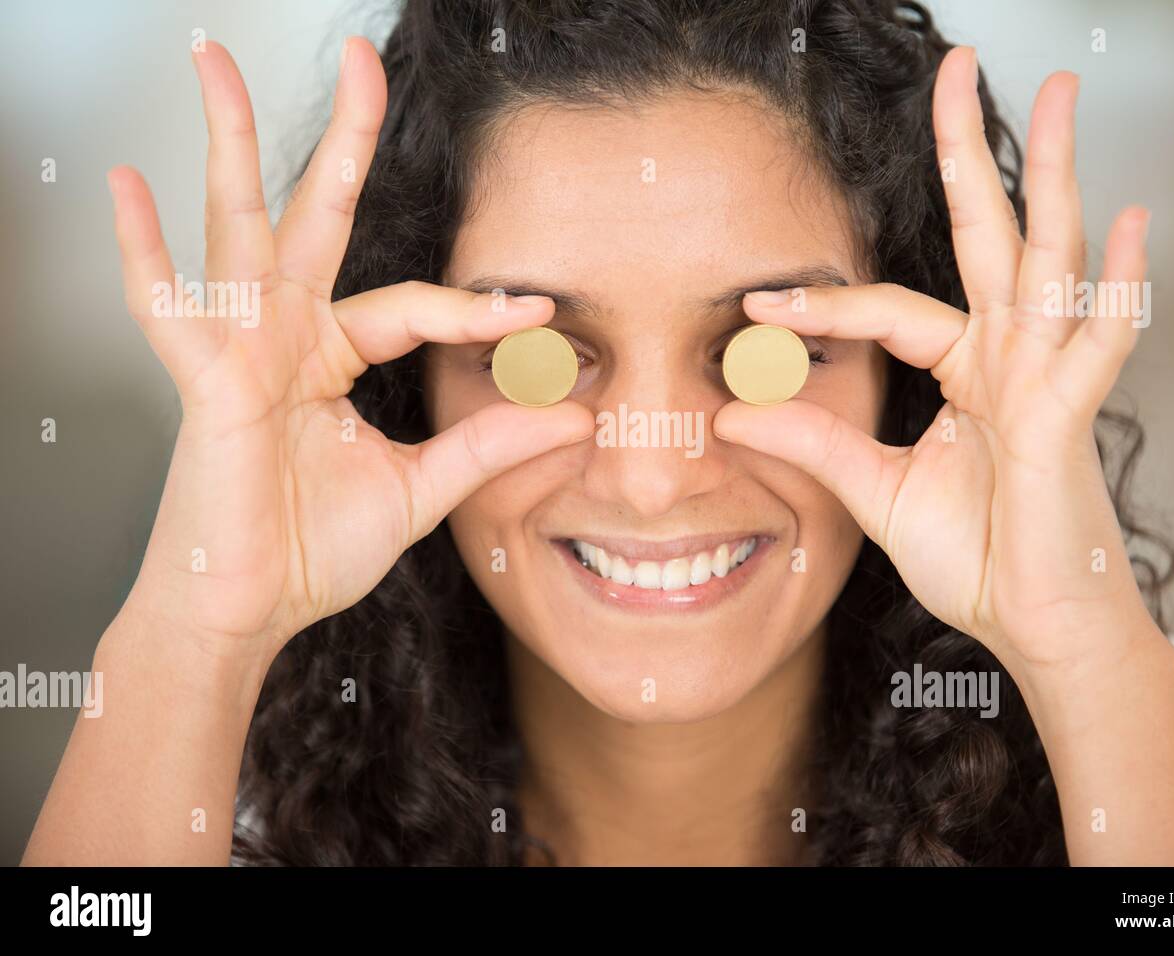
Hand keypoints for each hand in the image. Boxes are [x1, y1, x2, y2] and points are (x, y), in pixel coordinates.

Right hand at [109, 38, 591, 662]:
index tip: (540, 317)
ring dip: (228, 142)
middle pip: (316, 216)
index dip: (476, 309)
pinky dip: (144, 250)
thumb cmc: (312, 550)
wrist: (252, 609)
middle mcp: (286, 336)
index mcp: (332, 356)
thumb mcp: (422, 488)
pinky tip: (128, 185)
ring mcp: (241, 350)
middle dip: (340, 138)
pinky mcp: (207, 382)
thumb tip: (573, 417)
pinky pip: (167, 308)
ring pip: (238, 226)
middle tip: (361, 59)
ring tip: (215, 60)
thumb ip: (489, 448)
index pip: (412, 306)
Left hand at [714, 47, 1156, 674]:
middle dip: (972, 151)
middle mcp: (1009, 358)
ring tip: (1053, 95)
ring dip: (1050, 176)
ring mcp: (1043, 379)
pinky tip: (1126, 221)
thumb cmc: (977, 557)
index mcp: (967, 371)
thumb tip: (732, 411)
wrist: (1032, 625)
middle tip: (958, 68)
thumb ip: (812, 442)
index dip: (821, 308)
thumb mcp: (874, 490)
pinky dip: (1115, 286)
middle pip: (988, 235)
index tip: (753, 310)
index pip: (888, 310)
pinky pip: (1095, 344)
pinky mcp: (1066, 420)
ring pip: (1046, 259)